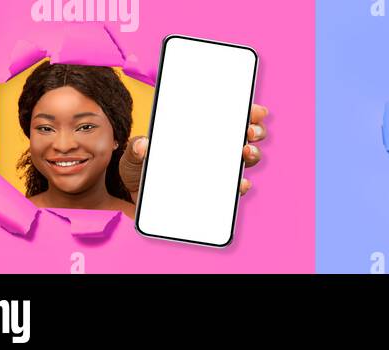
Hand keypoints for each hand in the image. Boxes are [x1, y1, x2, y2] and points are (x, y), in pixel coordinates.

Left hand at [119, 104, 269, 198]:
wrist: (134, 200)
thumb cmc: (138, 171)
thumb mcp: (134, 155)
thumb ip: (136, 149)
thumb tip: (143, 144)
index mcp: (199, 133)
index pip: (228, 117)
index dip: (246, 111)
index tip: (254, 109)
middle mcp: (214, 151)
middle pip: (245, 136)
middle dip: (254, 130)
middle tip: (249, 131)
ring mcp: (217, 172)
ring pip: (246, 160)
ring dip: (252, 155)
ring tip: (245, 152)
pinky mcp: (216, 195)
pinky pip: (235, 190)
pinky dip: (241, 186)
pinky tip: (240, 183)